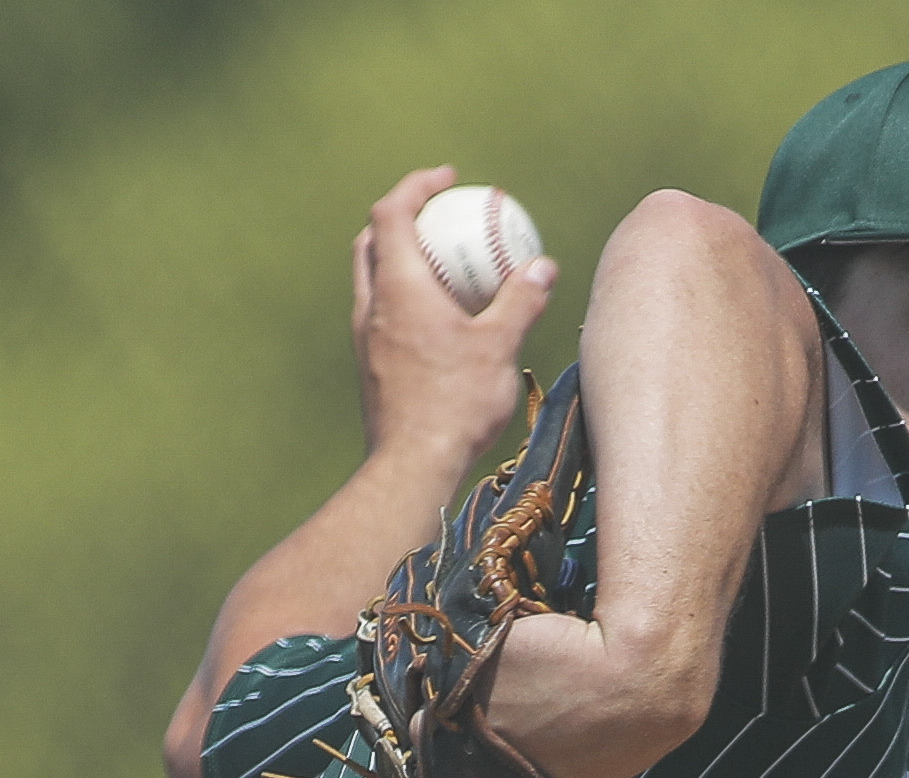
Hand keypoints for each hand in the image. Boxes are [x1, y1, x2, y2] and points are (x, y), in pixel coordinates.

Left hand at [351, 166, 558, 476]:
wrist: (411, 466)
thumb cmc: (455, 405)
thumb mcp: (500, 348)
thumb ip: (521, 301)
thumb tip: (543, 267)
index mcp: (399, 287)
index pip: (392, 212)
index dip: (417, 186)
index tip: (448, 180)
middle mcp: (372, 306)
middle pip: (372, 240)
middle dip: (401, 217)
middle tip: (439, 217)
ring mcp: (365, 337)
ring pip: (372, 278)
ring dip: (400, 259)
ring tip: (442, 265)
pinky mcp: (370, 365)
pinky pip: (383, 313)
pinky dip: (405, 297)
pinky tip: (438, 318)